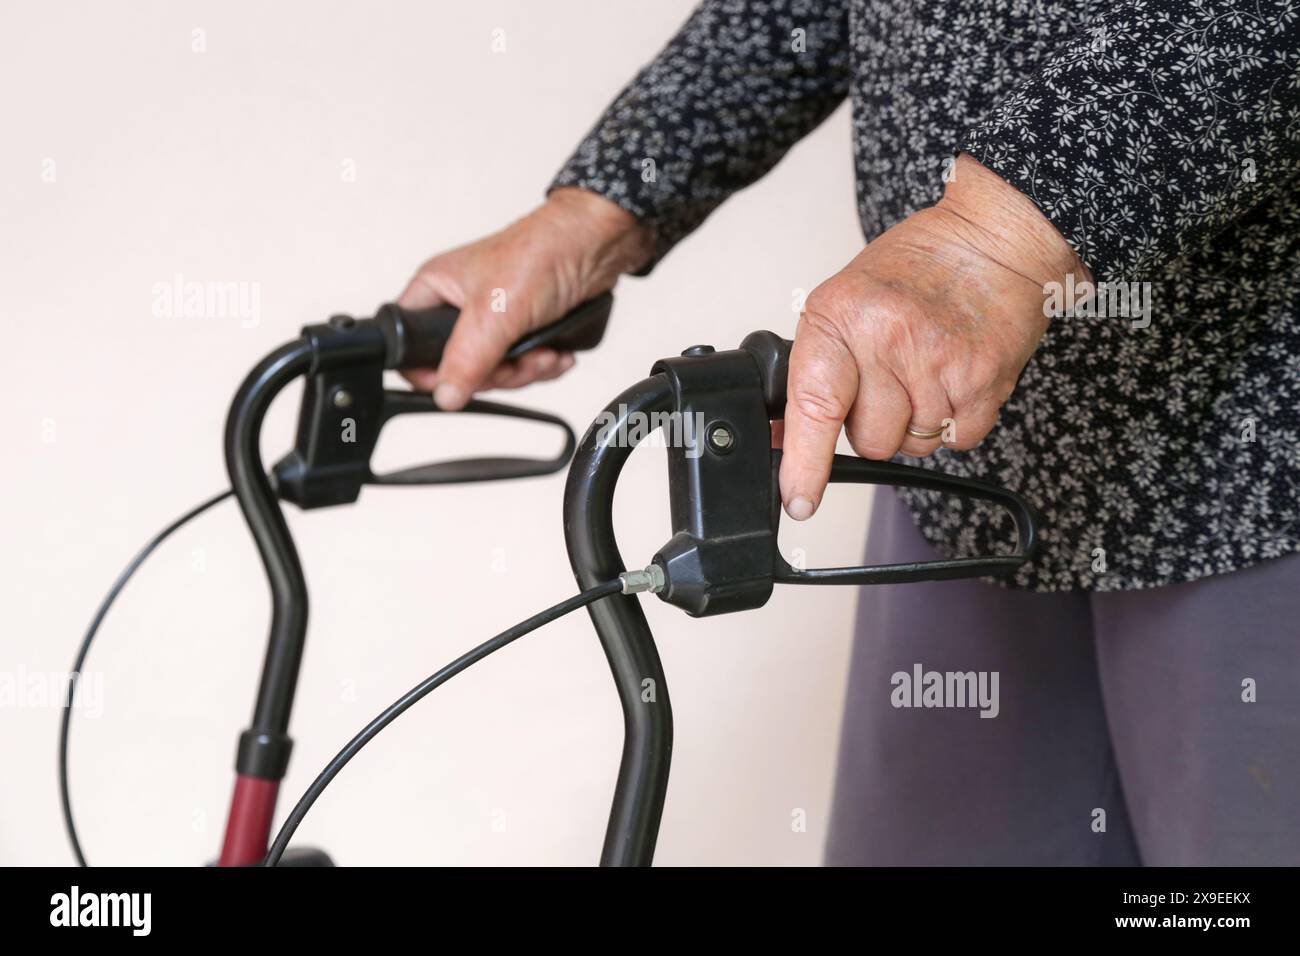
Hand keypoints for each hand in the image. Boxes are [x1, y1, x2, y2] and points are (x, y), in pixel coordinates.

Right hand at [398, 187, 651, 408]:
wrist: (597, 244)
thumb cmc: (543, 252)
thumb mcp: (496, 311)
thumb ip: (467, 358)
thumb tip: (446, 395)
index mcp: (436, 290)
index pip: (409, 345)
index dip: (433, 372)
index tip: (466, 378)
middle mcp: (459, 305)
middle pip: (458, 369)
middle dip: (497, 373)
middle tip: (517, 361)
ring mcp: (492, 320)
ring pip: (493, 373)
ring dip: (525, 371)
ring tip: (544, 352)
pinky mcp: (521, 329)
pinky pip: (522, 367)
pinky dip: (542, 365)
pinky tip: (556, 351)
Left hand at [779, 153, 1086, 519]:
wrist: (994, 240)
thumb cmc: (915, 270)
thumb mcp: (843, 304)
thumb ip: (812, 369)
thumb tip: (783, 437)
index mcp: (841, 317)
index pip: (813, 404)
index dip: (804, 462)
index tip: (798, 499)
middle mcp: (887, 340)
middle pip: (868, 440)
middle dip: (873, 423)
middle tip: (888, 376)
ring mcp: (939, 363)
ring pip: (911, 444)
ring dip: (914, 420)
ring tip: (924, 367)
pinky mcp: (984, 384)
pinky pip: (955, 439)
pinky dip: (952, 420)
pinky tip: (952, 377)